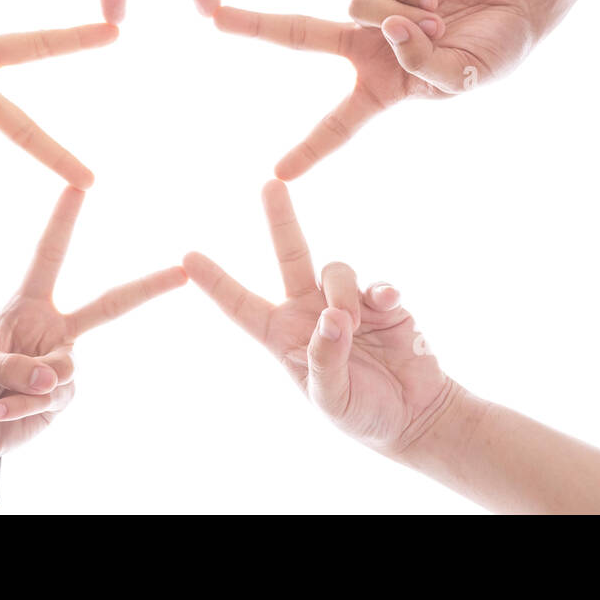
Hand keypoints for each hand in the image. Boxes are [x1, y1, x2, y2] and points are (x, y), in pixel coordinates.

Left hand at [0, 185, 185, 464]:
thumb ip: (9, 364)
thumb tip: (52, 375)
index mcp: (25, 304)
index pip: (48, 255)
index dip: (62, 220)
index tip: (78, 183)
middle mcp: (52, 328)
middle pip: (108, 305)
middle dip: (147, 287)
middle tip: (182, 272)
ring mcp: (61, 363)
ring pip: (65, 369)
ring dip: (29, 386)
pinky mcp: (61, 397)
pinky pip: (52, 397)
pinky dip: (23, 407)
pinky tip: (0, 412)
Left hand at [184, 180, 453, 455]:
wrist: (412, 416)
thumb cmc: (361, 414)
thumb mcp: (332, 399)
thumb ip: (325, 359)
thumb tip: (331, 317)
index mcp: (283, 336)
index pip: (242, 306)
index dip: (216, 282)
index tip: (186, 258)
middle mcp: (310, 311)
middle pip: (291, 255)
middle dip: (280, 219)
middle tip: (271, 183)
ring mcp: (347, 302)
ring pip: (335, 269)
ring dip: (342, 292)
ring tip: (352, 321)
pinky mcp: (382, 303)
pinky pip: (377, 283)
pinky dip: (381, 290)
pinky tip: (389, 303)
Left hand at [215, 0, 533, 178]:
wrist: (518, 2)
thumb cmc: (491, 51)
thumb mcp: (464, 79)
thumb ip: (424, 66)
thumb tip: (390, 28)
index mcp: (381, 88)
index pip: (339, 126)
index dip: (311, 150)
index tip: (278, 174)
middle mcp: (368, 48)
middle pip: (302, 36)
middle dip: (258, 25)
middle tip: (216, 19)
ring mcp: (375, 10)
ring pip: (356, 9)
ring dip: (401, 20)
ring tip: (437, 26)